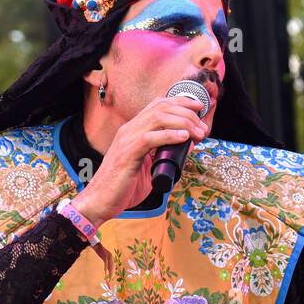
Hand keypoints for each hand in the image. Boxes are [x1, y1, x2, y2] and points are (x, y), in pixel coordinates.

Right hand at [71, 94, 209, 226]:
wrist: (100, 201)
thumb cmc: (123, 187)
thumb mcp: (148, 166)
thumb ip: (164, 154)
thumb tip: (188, 143)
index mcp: (132, 130)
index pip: (158, 104)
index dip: (181, 102)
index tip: (199, 108)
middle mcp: (129, 130)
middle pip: (162, 107)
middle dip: (188, 113)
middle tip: (203, 128)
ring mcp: (126, 140)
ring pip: (158, 118)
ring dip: (183, 123)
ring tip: (198, 133)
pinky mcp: (127, 154)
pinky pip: (149, 138)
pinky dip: (169, 136)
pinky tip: (183, 138)